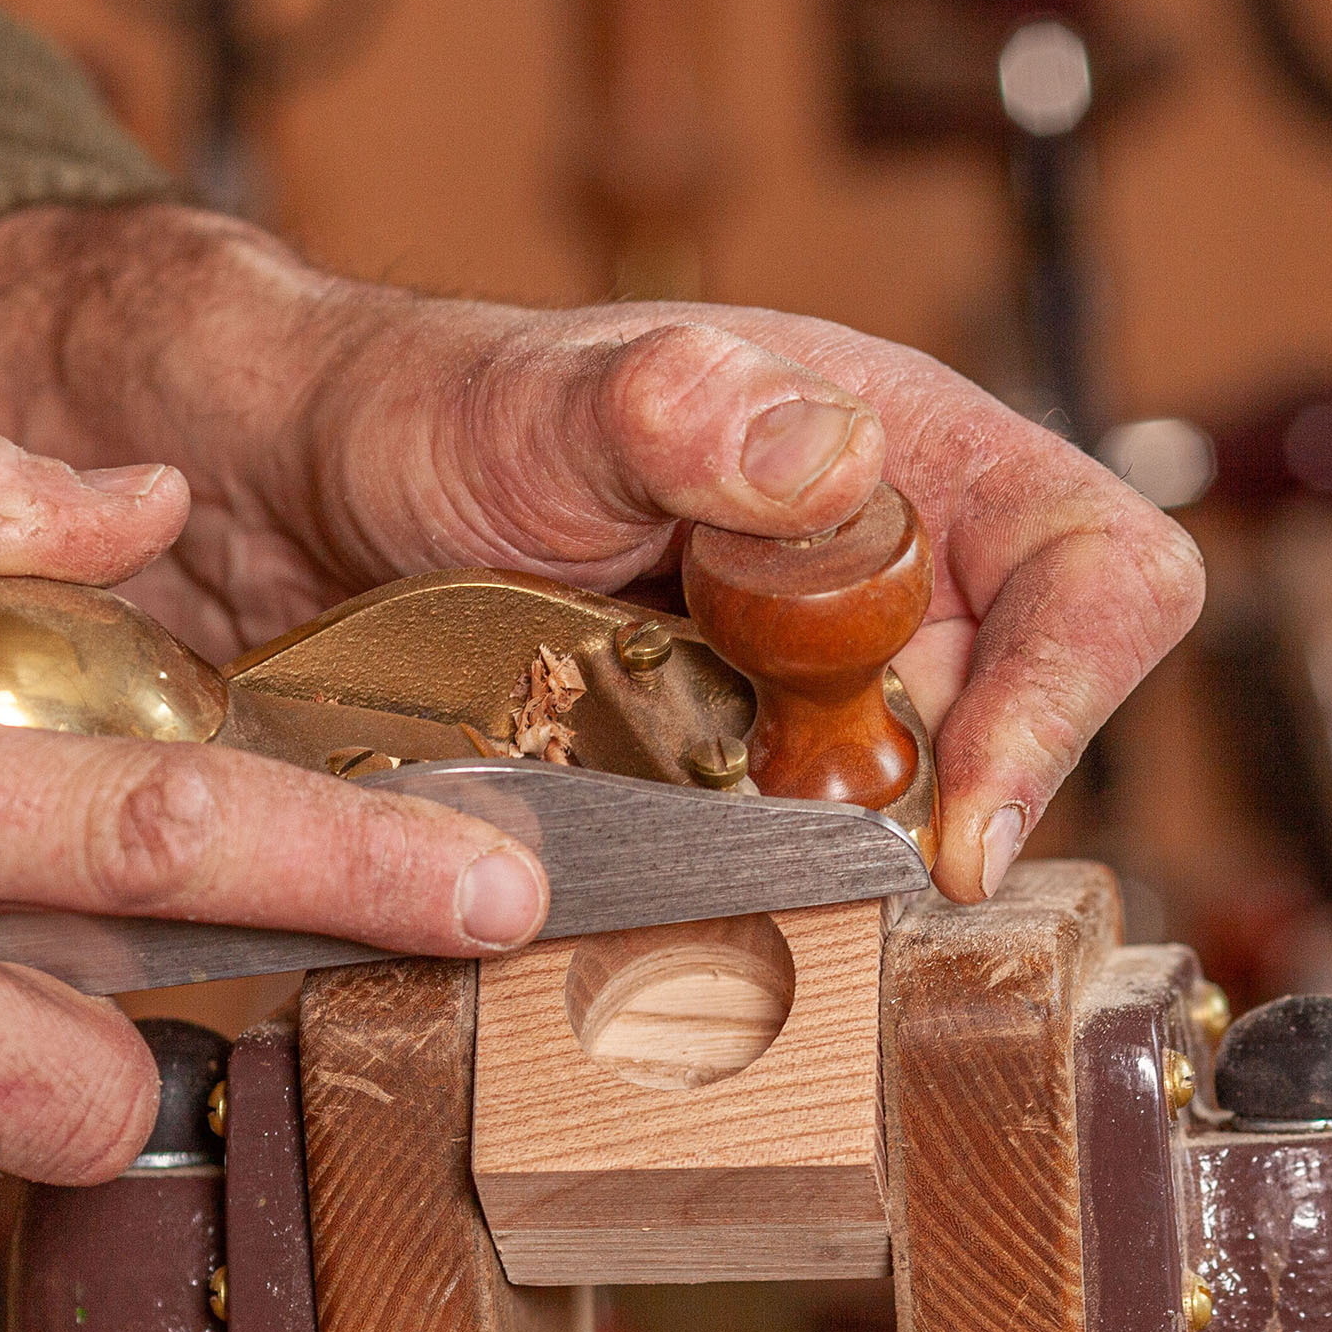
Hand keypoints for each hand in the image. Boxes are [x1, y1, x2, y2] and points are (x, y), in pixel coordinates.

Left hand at [0, 206, 1204, 902]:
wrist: (237, 504)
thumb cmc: (392, 409)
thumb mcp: (528, 397)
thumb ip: (673, 412)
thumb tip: (827, 453)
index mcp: (885, 465)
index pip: (1094, 577)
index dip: (1064, 702)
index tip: (954, 824)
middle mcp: (848, 598)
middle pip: (1000, 739)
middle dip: (930, 836)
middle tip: (795, 890)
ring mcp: (763, 711)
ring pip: (877, 838)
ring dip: (816, 902)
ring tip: (697, 924)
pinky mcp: (673, 802)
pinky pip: (746, 888)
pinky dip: (712, 929)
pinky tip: (629, 935)